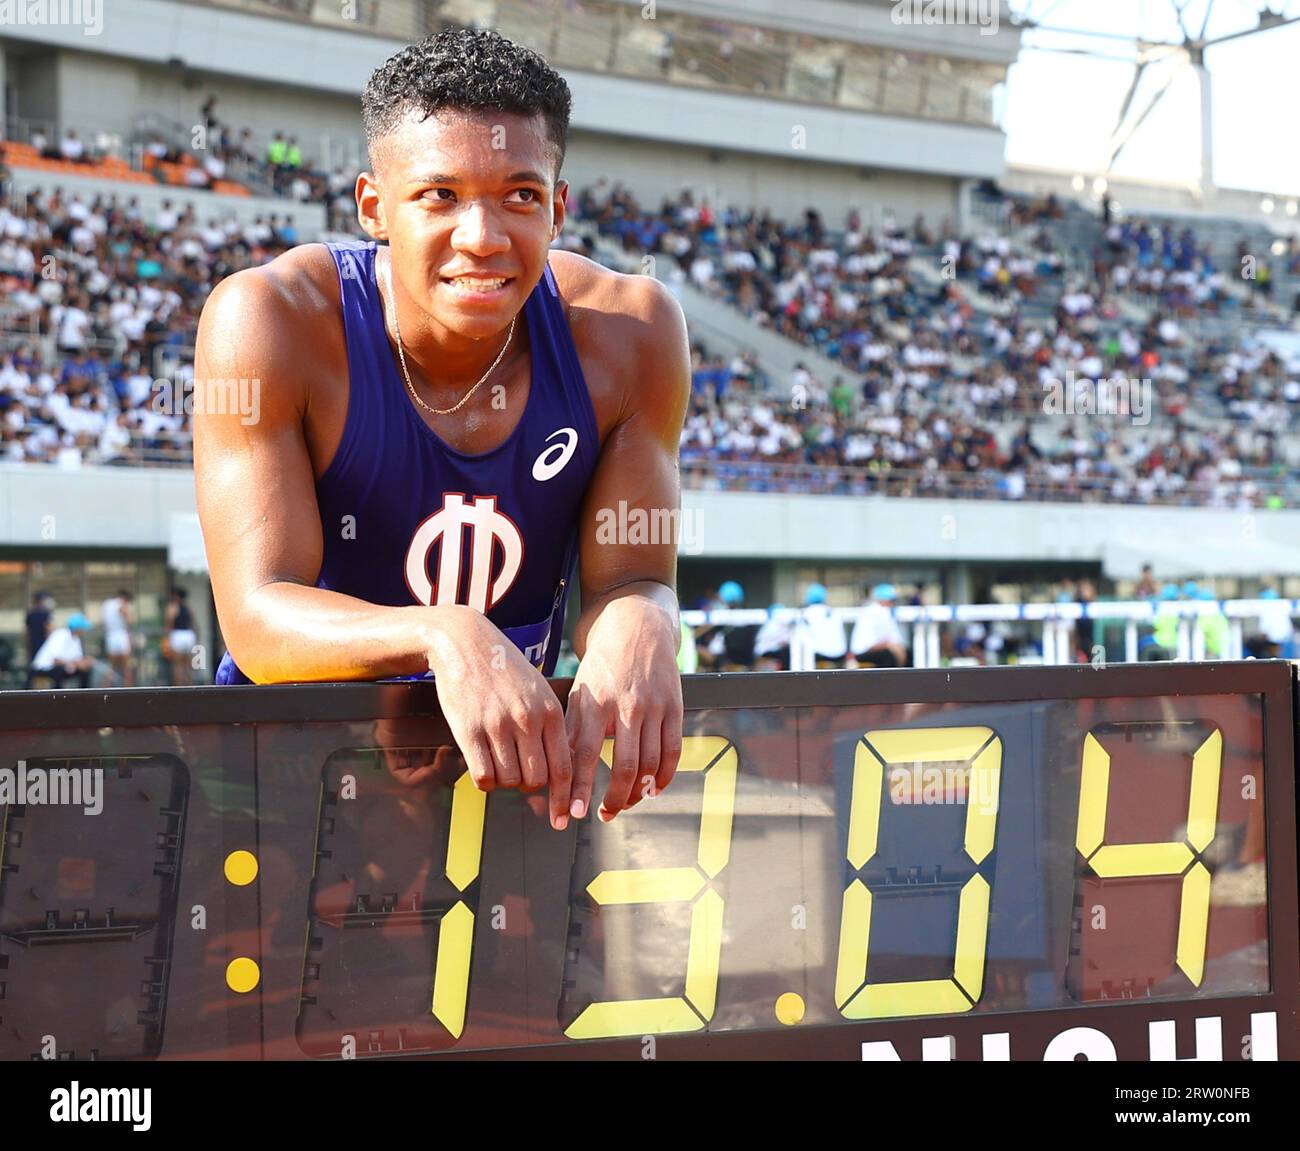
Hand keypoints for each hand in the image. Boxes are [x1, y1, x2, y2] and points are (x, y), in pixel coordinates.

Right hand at [424, 605, 573, 829]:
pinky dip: (484, 781)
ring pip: (509, 781)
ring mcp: (497, 725)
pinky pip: (482, 776)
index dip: (564, 799)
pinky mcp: (468, 729)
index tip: (563, 819)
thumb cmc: (504, 669)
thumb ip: (549, 726)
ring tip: (498, 762)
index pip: (564, 768)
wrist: (465, 641)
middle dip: (528, 786)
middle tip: (518, 776)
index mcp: (550, 711)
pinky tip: (482, 765)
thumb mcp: (538, 690)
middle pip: (536, 779)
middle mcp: (527, 719)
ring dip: (504, 782)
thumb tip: (557, 770)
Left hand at [565, 597, 682, 822]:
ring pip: (650, 764)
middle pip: (625, 767)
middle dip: (614, 799)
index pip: (587, 755)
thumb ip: (574, 729)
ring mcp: (654, 707)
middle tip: (605, 815)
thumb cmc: (603, 664)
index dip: (581, 788)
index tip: (574, 814)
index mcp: (597, 703)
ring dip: (639, 793)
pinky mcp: (675, 706)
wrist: (637, 625)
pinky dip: (665, 776)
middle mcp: (627, 706)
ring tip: (626, 804)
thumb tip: (561, 769)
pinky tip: (654, 789)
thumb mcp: (580, 691)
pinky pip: (673, 750)